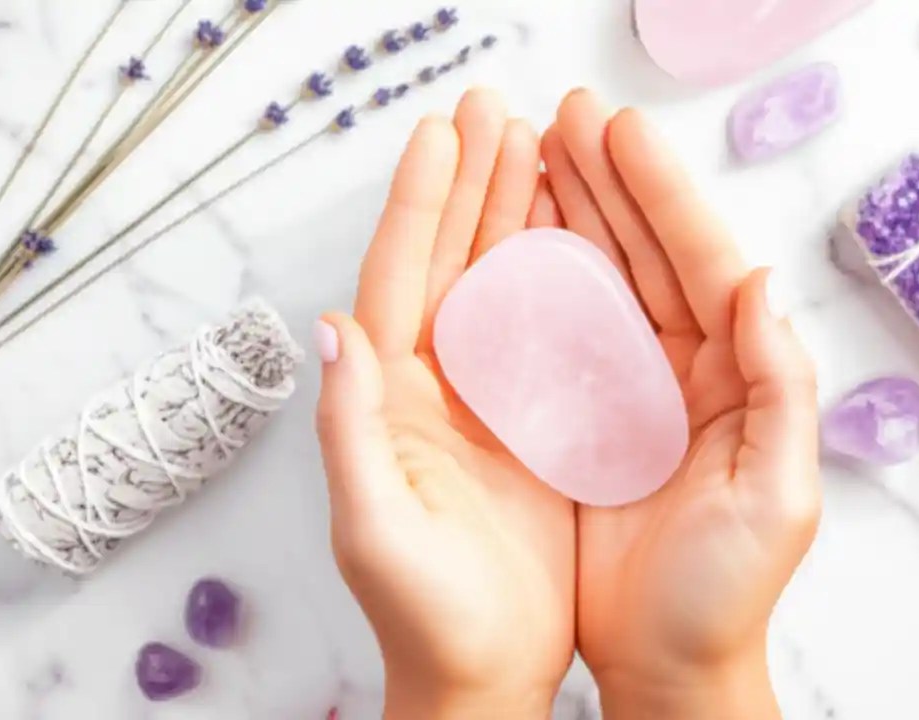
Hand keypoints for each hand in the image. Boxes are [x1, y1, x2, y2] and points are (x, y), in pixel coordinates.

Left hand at [314, 90, 571, 718]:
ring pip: (502, 287)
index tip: (444, 132)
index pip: (401, 279)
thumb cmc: (426, 618)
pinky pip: (550, 333)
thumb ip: (350, 428)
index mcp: (391, 400)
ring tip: (542, 147)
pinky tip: (582, 235)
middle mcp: (435, 388)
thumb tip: (335, 329)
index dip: (421, 202)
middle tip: (501, 111)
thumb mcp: (376, 528)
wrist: (483, 678)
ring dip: (518, 215)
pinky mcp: (537, 426)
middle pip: (453, 263)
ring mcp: (488, 402)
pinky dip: (563, 278)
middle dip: (474, 185)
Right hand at [539, 90, 820, 718]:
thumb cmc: (726, 595)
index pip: (702, 264)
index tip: (621, 135)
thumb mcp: (778, 496)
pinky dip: (539, 283)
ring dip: (574, 215)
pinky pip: (560, 336)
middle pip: (647, 256)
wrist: (669, 666)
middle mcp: (687, 373)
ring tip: (539, 152)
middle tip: (571, 117)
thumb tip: (760, 285)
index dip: (661, 195)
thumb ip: (779, 388)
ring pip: (602, 283)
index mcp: (737, 379)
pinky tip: (514, 241)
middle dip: (611, 182)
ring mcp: (632, 393)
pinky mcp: (585, 423)